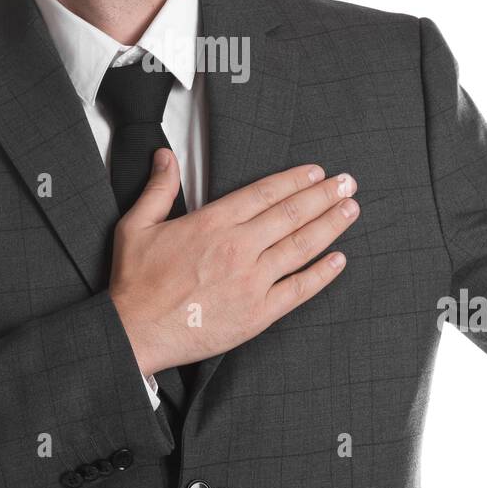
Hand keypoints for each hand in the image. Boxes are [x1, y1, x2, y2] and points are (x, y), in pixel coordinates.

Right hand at [109, 150, 359, 377]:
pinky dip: (322, 273)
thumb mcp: (137, 226)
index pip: (264, 193)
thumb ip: (158, 189)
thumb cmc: (135, 282)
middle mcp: (238, 247)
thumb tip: (165, 155)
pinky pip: (299, 290)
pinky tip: (339, 259)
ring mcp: (252, 281)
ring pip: (301, 246)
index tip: (316, 171)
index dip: (294, 179)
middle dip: (323, 195)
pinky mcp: (258, 313)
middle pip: (291, 213)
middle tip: (347, 182)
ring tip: (351, 209)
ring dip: (330, 225)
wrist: (135, 332)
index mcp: (213, 222)